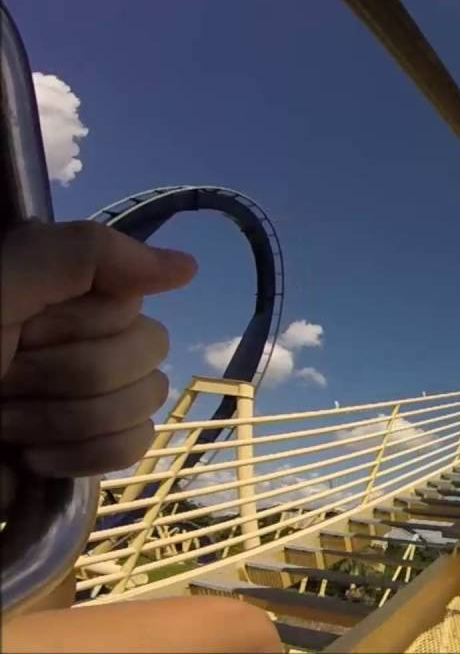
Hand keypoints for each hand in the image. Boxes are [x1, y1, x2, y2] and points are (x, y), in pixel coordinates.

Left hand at [1, 221, 195, 502]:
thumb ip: (84, 257)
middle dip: (70, 376)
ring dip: (67, 421)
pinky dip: (84, 457)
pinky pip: (137, 444)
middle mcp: (82, 334)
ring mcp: (89, 395)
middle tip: (4, 380)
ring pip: (147, 401)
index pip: (130, 301)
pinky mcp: (87, 450)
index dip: (77, 326)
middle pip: (150, 351)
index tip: (18, 333)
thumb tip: (186, 268)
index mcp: (61, 291)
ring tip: (5, 423)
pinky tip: (31, 458)